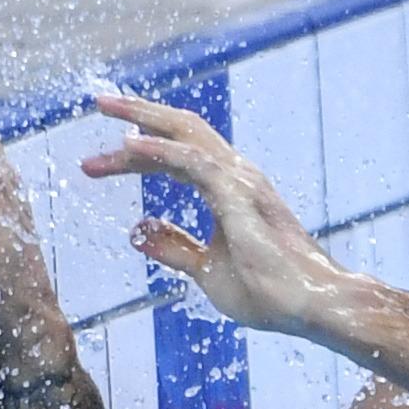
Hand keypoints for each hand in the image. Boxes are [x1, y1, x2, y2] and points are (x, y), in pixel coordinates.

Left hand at [80, 93, 350, 335]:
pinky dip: (160, 149)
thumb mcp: (208, 270)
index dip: (136, 151)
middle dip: (138, 113)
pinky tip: (130, 145)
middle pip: (181, 129)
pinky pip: (194, 162)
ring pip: (186, 133)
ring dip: (143, 120)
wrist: (313, 307)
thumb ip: (176, 248)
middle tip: (100, 101)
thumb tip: (139, 231)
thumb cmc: (270, 292)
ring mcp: (241, 182)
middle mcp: (236, 175)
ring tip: (106, 109)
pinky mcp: (241, 196)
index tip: (95, 162)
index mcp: (228, 189)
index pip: (176, 156)